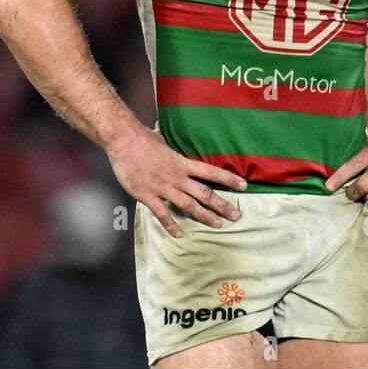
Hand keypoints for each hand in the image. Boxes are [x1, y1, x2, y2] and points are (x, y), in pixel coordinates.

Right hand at [108, 126, 245, 237]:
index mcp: (182, 163)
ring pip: (188, 205)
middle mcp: (177, 177)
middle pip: (204, 193)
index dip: (229, 179)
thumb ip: (169, 145)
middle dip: (222, 205)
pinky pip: (162, 214)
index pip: (211, 172)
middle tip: (236, 215)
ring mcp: (163, 188)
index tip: (244, 185)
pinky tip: (180, 235)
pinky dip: (171, 225)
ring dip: (204, 216)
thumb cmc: (142, 138)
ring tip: (218, 225)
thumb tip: (167, 133)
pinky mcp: (148, 196)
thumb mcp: (162, 140)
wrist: (123, 141)